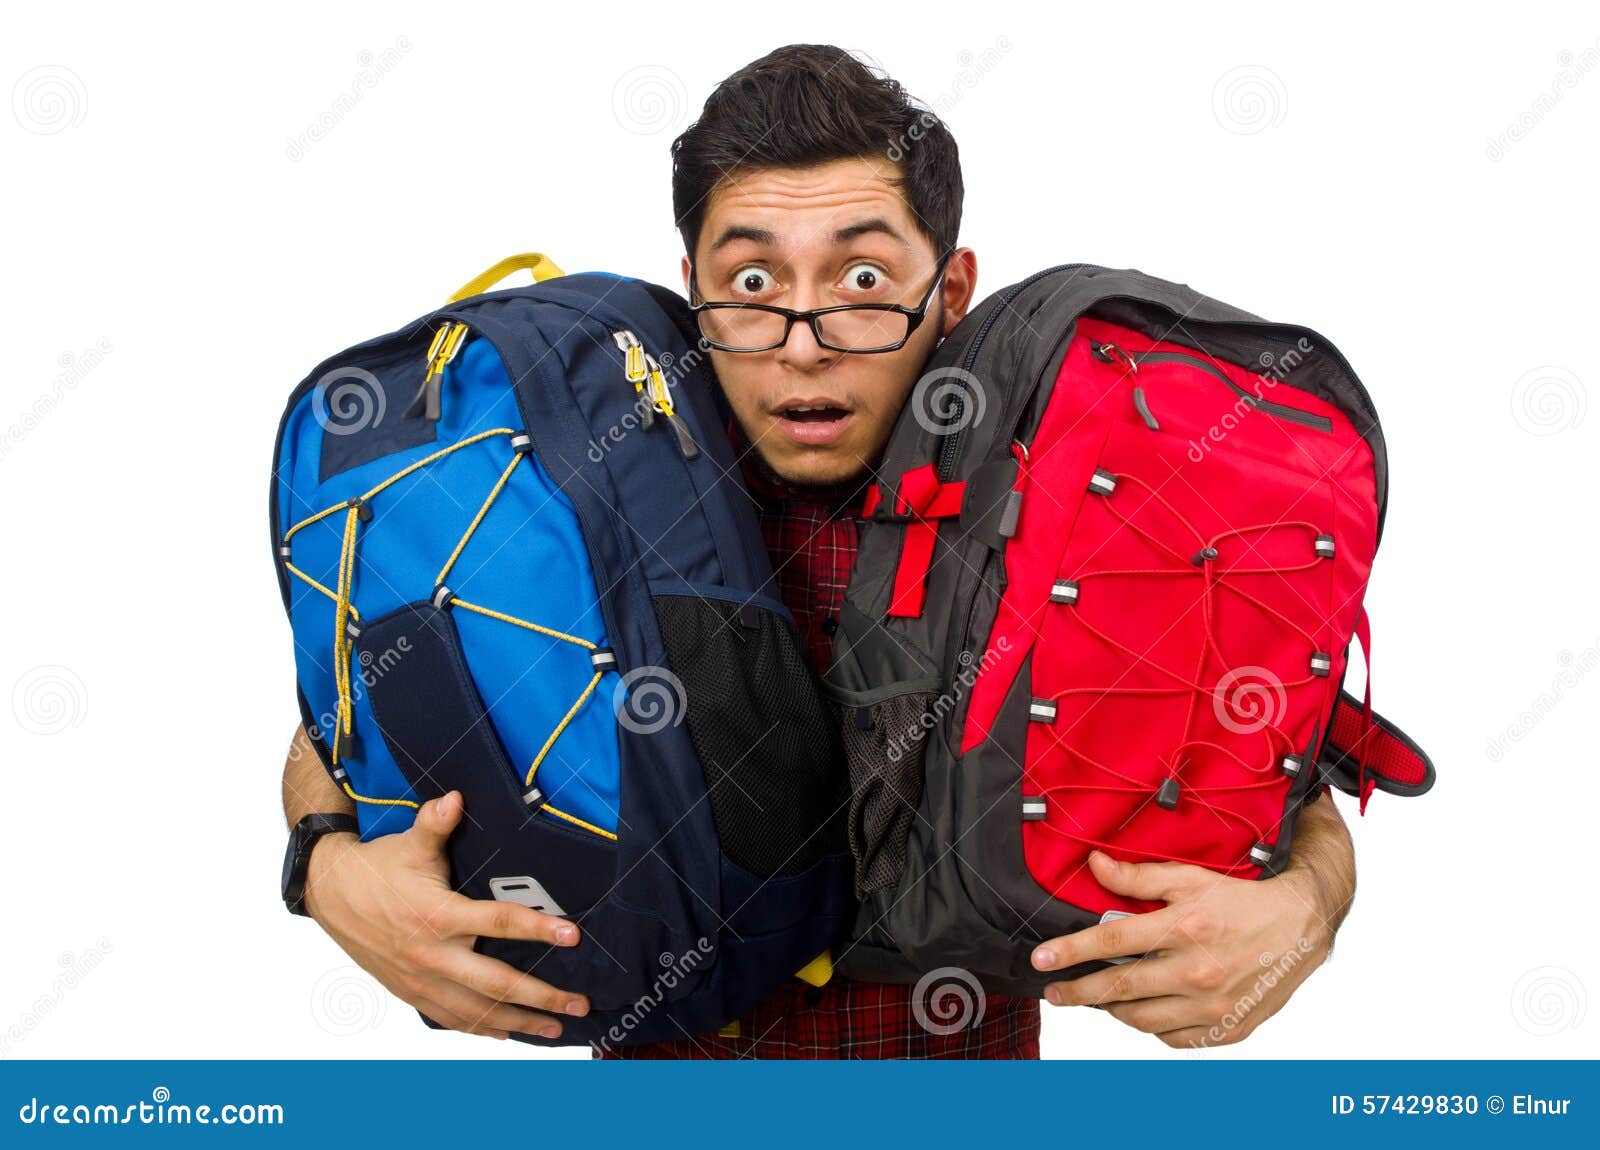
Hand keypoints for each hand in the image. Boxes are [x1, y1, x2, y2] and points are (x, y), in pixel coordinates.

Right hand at [304, 790, 587, 1040]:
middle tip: (578, 1004)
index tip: (573, 936)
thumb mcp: (408, 843)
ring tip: (554, 1030)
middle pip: (496, 983)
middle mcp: (431, 955)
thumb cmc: (376, 867)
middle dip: (541, 996)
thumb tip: (455, 798)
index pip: (498, 923)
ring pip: (477, 1010)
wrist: (329, 893)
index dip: (538, 929)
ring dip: (518, 1022)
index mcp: (437, 915)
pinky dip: (481, 1029)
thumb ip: (435, 823)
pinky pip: (450, 1018)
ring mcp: (420, 979)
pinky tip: (505, 1033)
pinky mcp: (410, 992)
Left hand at [1031, 851, 1337, 1047]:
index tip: (1041, 960)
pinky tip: (1144, 1009)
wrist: (1301, 928)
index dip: (1070, 952)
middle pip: (1119, 989)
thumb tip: (1094, 865)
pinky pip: (1172, 1037)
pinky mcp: (1225, 1029)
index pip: (1112, 942)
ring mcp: (1211, 1006)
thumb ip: (1138, 877)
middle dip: (1077, 992)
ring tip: (1097, 997)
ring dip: (1112, 1009)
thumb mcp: (1190, 878)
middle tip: (1054, 992)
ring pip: (1142, 1018)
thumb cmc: (1243, 899)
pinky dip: (1152, 1025)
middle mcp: (1196, 971)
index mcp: (1185, 928)